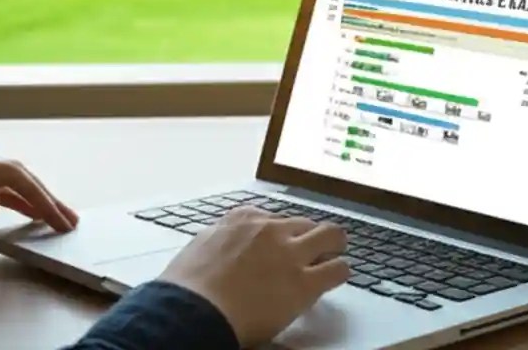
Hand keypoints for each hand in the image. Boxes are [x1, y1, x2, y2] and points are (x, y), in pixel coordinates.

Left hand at [0, 157, 78, 264]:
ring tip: (61, 217)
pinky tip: (34, 213)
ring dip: (37, 198)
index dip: (35, 193)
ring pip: (10, 182)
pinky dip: (20, 202)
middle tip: (69, 219)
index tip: (54, 215)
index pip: (6, 173)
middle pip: (14, 173)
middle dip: (44, 194)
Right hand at [158, 206, 349, 346]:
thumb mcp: (199, 247)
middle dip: (309, 236)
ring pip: (330, 236)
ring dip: (333, 246)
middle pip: (304, 223)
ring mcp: (290, 254)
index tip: (279, 242)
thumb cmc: (188, 287)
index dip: (279, 233)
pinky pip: (338, 269)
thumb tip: (225, 249)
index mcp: (242, 219)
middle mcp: (270, 230)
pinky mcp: (304, 283)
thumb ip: (221, 241)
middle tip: (312, 249)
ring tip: (334, 255)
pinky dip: (339, 271)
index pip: (272, 217)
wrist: (193, 310)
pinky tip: (336, 276)